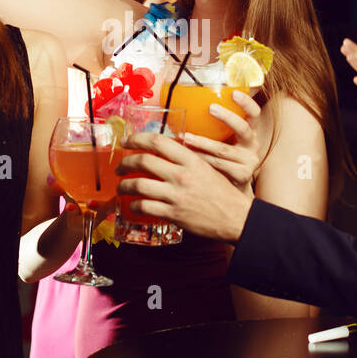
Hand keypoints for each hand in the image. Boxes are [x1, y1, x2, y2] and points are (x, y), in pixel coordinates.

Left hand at [117, 132, 253, 242]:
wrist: (237, 219)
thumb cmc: (224, 193)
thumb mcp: (208, 168)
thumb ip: (187, 160)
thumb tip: (165, 153)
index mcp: (191, 159)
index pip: (157, 141)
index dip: (137, 138)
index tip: (126, 141)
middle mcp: (181, 174)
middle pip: (143, 160)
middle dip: (125, 162)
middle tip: (119, 166)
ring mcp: (176, 195)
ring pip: (138, 184)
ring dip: (124, 185)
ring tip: (122, 187)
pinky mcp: (173, 214)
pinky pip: (144, 207)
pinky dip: (134, 206)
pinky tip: (133, 206)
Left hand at [182, 90, 262, 191]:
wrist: (232, 191)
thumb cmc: (223, 161)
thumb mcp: (224, 142)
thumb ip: (214, 129)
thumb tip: (187, 108)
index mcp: (250, 133)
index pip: (254, 114)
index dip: (247, 103)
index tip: (234, 93)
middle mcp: (252, 145)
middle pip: (243, 128)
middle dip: (227, 117)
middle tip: (211, 108)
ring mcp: (249, 161)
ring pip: (224, 149)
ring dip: (203, 142)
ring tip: (186, 137)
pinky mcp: (243, 175)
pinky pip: (218, 165)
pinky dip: (202, 159)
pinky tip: (189, 157)